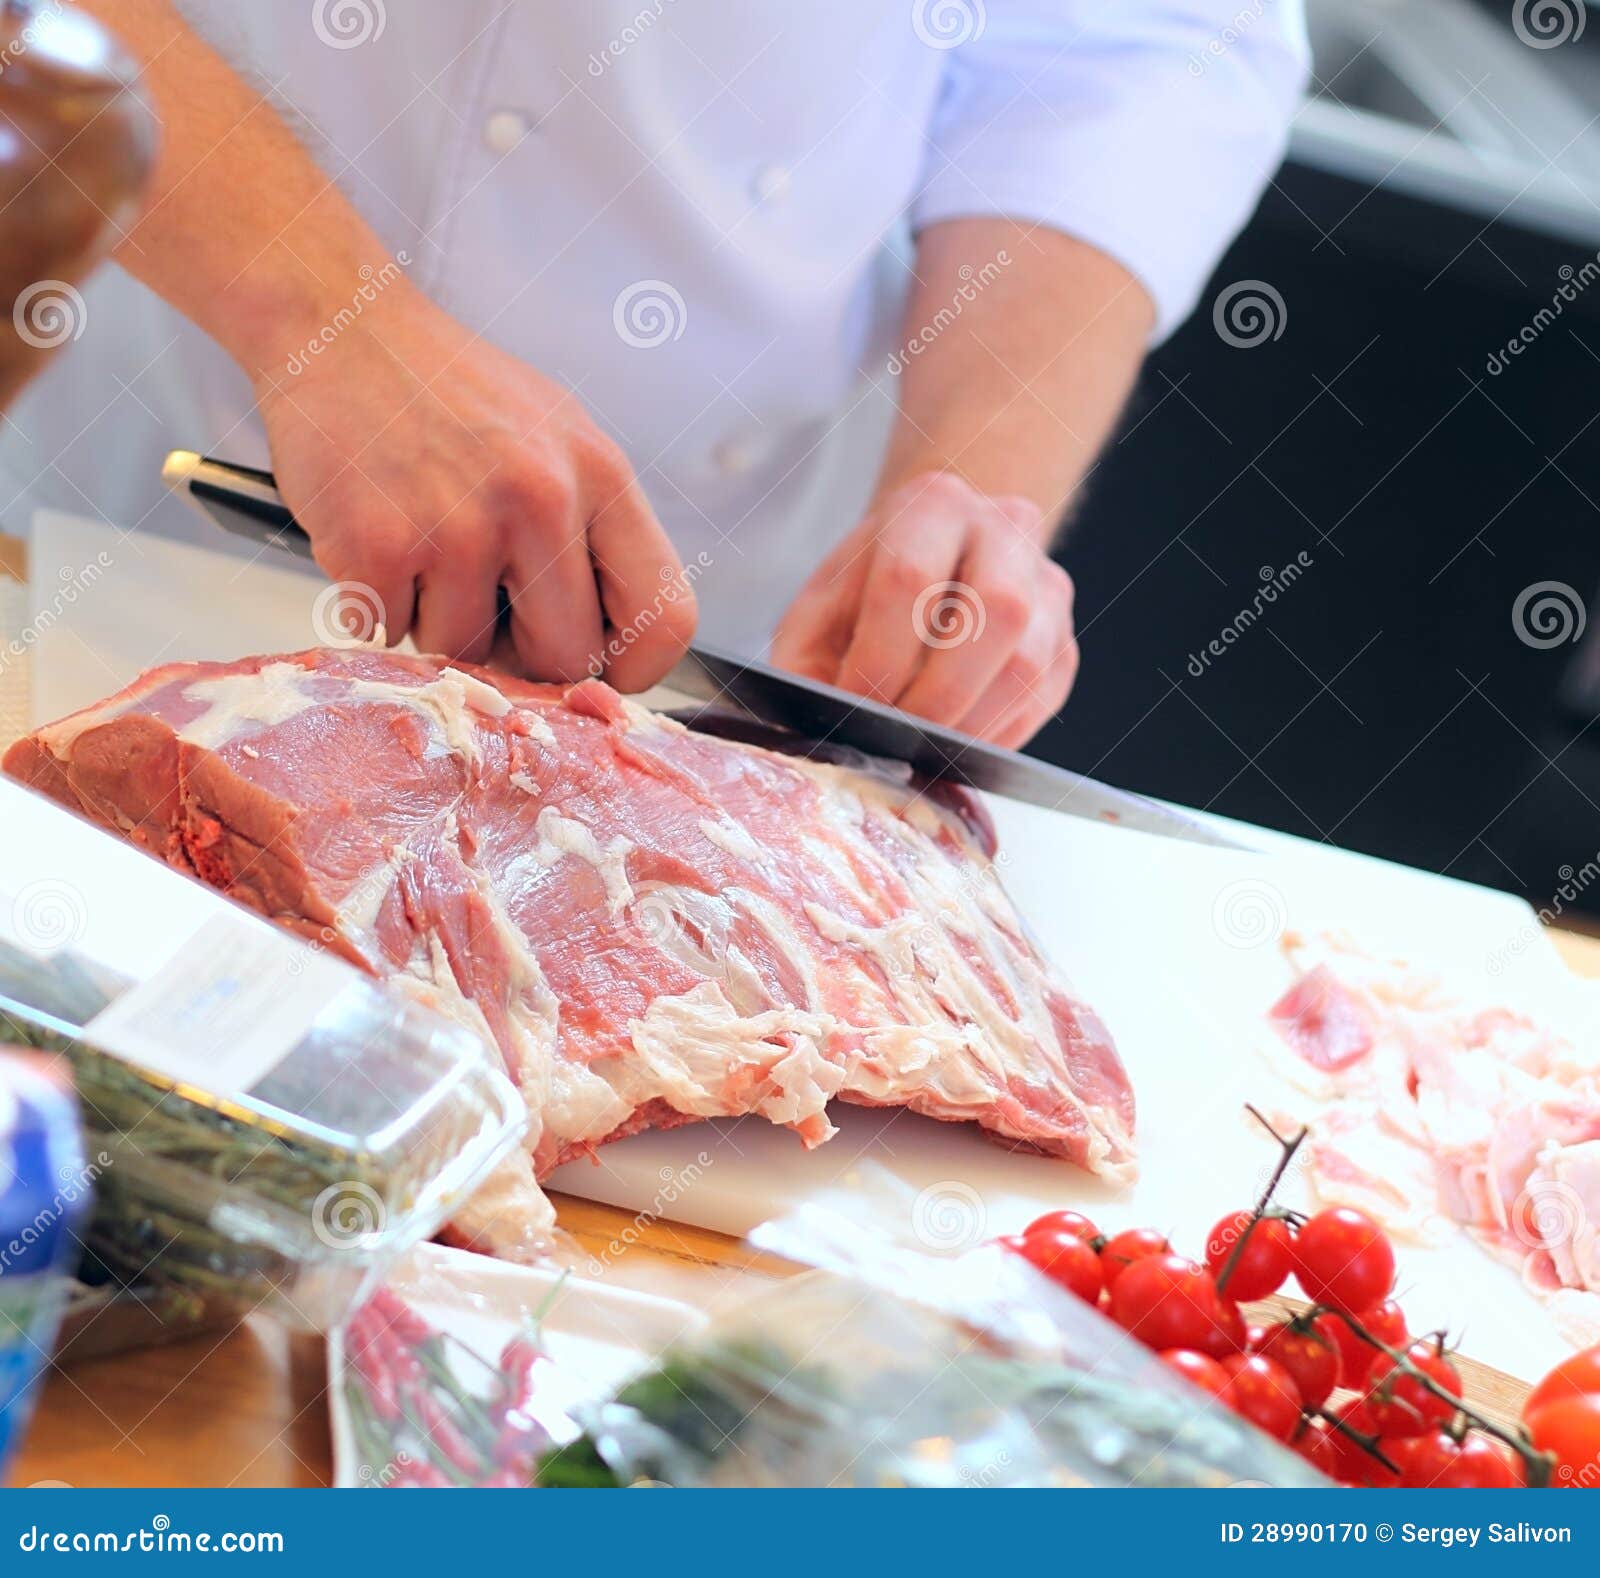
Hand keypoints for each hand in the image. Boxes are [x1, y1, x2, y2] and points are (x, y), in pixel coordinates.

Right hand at [254, 283, 695, 687]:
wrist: (338, 326)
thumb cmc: (453, 395)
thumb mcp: (558, 438)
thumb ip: (593, 534)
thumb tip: (605, 654)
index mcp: (602, 475)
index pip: (667, 617)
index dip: (635, 666)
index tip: (597, 663)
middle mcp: (541, 499)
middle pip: (567, 661)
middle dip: (525, 656)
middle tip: (487, 608)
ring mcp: (458, 525)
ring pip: (468, 656)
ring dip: (438, 625)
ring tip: (423, 547)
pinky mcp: (377, 545)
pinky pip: (390, 635)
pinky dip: (377, 607)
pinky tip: (376, 539)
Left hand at [771, 473, 1078, 746]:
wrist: (932, 565)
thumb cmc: (865, 592)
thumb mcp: (817, 610)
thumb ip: (807, 661)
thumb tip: (819, 728)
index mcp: (932, 504)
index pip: (911, 578)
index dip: (878, 656)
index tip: (853, 705)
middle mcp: (1005, 528)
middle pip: (995, 610)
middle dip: (937, 696)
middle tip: (896, 736)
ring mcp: (1047, 585)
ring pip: (1027, 664)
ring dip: (969, 726)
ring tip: (921, 750)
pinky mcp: (1064, 642)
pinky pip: (1041, 700)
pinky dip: (994, 737)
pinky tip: (952, 746)